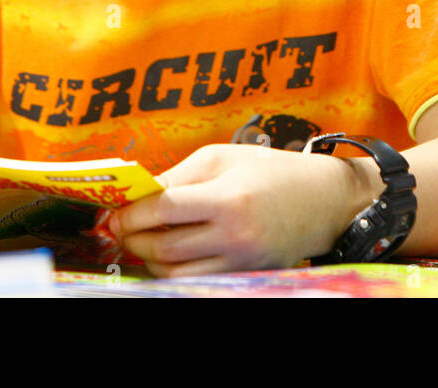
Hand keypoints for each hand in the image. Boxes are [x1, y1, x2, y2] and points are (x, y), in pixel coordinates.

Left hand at [105, 143, 361, 277]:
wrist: (322, 200)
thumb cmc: (269, 171)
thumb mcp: (222, 158)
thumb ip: (177, 176)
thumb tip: (136, 194)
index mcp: (228, 198)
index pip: (163, 210)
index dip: (131, 214)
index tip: (115, 213)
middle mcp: (234, 235)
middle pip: (163, 247)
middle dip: (133, 239)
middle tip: (122, 228)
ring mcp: (241, 261)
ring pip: (175, 273)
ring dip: (150, 259)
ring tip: (144, 240)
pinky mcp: (246, 275)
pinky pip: (197, 281)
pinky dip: (175, 270)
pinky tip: (169, 253)